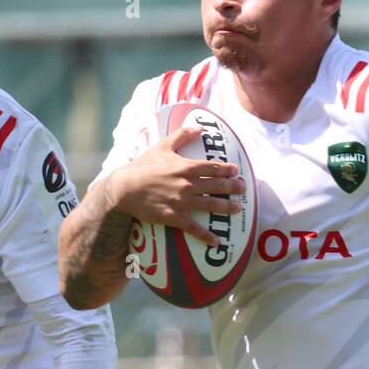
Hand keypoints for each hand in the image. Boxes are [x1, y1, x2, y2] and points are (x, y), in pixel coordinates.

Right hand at [110, 126, 246, 245]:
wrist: (124, 188)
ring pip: (210, 205)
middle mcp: (187, 185)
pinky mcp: (174, 217)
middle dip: (233, 187)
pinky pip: (194, 228)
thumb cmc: (142, 166)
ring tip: (238, 209)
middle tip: (244, 189)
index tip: (236, 171)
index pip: (212, 167)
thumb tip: (198, 127)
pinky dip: (206, 236)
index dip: (227, 169)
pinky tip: (218, 241)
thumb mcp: (162, 146)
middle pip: (217, 186)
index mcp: (185, 167)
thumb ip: (181, 135)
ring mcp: (182, 202)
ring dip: (227, 207)